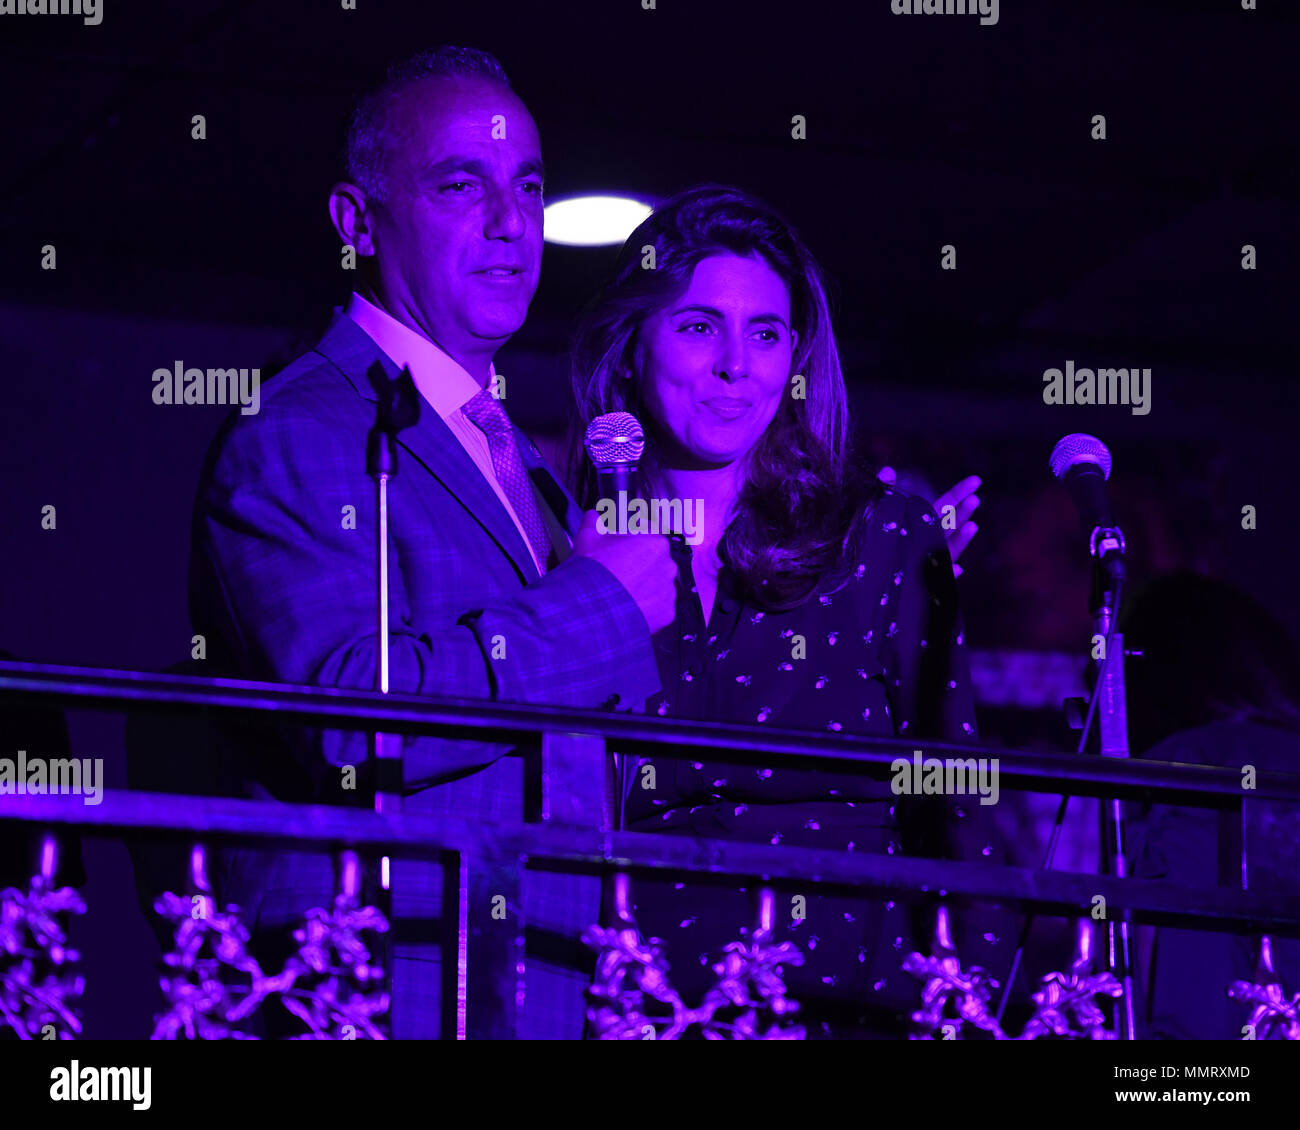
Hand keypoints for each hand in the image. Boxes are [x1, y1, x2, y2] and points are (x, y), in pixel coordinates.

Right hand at [571, 509, 677, 633]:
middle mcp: (669, 566)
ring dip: (645, 589)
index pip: (649, 540)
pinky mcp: (667, 614)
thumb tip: (592, 516)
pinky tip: (628, 610)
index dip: (633, 545)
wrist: (590, 609)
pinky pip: (658, 608)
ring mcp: (669, 592)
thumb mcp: (587, 539)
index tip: (621, 554)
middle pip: (656, 564)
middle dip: (641, 568)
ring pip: (658, 587)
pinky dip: (646, 609)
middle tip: (620, 576)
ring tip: (623, 597)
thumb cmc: (592, 568)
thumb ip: (593, 522)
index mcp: (656, 543)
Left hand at [878, 467, 980, 577]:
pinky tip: (956, 569)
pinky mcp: (921, 581)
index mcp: (923, 523)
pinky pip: (937, 578)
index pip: (946, 505)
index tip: (976, 480)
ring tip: (971, 526)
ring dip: (961, 539)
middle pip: (950, 525)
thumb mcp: (876, 512)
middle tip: (974, 499)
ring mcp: (928, 562)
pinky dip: (948, 573)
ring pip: (948, 550)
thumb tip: (888, 469)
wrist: (867, 574)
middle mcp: (930, 541)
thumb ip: (883, 489)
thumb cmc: (874, 541)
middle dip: (962, 513)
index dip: (960, 492)